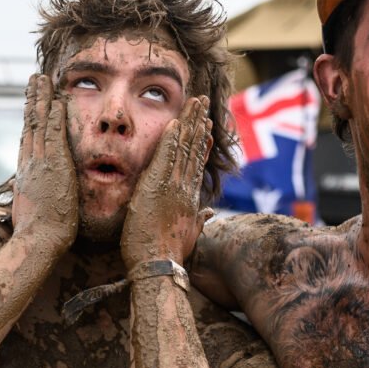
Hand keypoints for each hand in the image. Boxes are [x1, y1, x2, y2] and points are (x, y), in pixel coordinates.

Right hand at [11, 74, 78, 252]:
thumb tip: (26, 192)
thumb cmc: (37, 234)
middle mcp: (29, 163)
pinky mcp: (53, 165)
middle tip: (33, 80)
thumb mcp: (30, 210)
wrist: (38, 241)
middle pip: (29, 125)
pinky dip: (54, 115)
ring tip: (42, 78)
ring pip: (39, 123)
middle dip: (32, 101)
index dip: (29, 119)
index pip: (27, 140)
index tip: (31, 104)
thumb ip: (30, 196)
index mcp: (26, 174)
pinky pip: (53, 134)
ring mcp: (40, 162)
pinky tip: (58, 99)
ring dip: (42, 99)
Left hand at [122, 96, 212, 269]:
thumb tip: (210, 211)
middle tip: (203, 102)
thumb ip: (199, 218)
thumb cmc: (171, 254)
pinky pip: (166, 158)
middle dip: (199, 123)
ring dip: (189, 123)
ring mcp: (173, 186)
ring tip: (195, 103)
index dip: (202, 142)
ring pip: (184, 149)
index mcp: (191, 197)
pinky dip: (171, 140)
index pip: (198, 163)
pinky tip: (175, 123)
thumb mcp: (189, 233)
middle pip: (195, 149)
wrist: (159, 265)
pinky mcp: (158, 188)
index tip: (207, 126)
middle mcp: (185, 188)